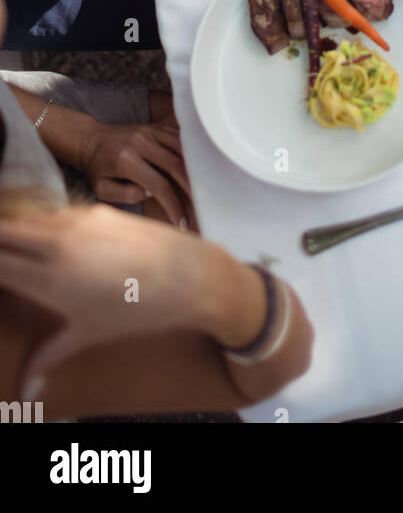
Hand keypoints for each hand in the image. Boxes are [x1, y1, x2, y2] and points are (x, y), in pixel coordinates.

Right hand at [0, 205, 254, 397]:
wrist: (188, 275)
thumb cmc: (138, 310)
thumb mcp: (87, 334)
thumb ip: (47, 357)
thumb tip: (26, 390)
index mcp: (50, 279)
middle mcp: (59, 243)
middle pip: (6, 232)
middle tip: (1, 261)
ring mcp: (79, 221)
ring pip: (30, 220)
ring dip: (19, 232)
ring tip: (17, 251)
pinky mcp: (97, 209)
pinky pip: (58, 214)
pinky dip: (46, 225)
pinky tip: (51, 241)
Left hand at [77, 120, 192, 226]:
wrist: (89, 139)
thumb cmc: (96, 168)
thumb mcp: (102, 189)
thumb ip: (127, 194)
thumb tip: (153, 192)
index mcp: (126, 160)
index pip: (159, 185)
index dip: (173, 204)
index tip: (182, 221)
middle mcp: (141, 143)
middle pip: (176, 165)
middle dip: (191, 187)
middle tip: (202, 205)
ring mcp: (149, 132)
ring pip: (181, 149)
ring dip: (194, 168)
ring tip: (203, 186)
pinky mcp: (155, 127)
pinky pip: (178, 138)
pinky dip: (190, 152)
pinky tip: (197, 165)